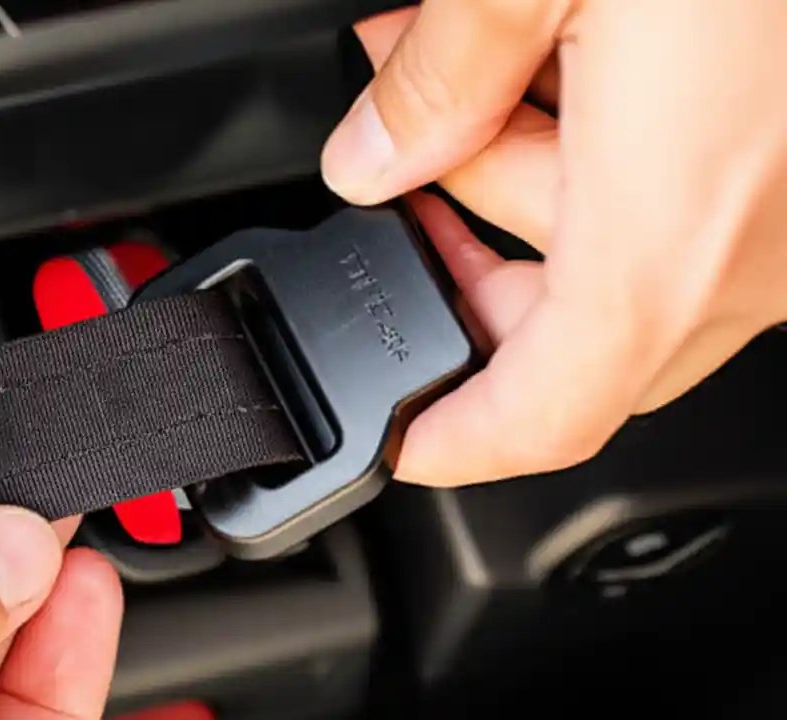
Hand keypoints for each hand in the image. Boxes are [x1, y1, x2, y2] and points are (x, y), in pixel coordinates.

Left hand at [321, 1, 786, 485]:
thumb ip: (439, 80)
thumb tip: (371, 160)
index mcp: (676, 229)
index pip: (546, 411)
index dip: (460, 444)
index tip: (402, 440)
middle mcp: (762, 252)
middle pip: (571, 329)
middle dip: (466, 251)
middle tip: (402, 158)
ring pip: (634, 262)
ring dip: (535, 187)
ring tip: (478, 66)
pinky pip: (701, 214)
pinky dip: (619, 168)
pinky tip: (583, 69)